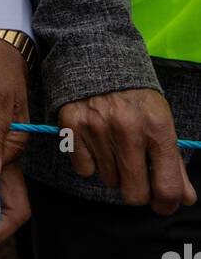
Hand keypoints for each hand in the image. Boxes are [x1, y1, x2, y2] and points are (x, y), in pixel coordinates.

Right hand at [58, 88, 195, 213]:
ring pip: (109, 181)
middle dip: (138, 190)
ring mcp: (97, 127)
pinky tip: (95, 140)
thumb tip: (186, 198)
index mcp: (157, 126)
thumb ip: (174, 163)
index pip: (167, 187)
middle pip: (135, 194)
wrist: (98, 55)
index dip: (167, 203)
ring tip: (113, 145)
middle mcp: (128, 128)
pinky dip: (89, 161)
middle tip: (137, 175)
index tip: (163, 203)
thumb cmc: (135, 94)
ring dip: (113, 170)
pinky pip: (84, 169)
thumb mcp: (161, 120)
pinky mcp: (72, 125)